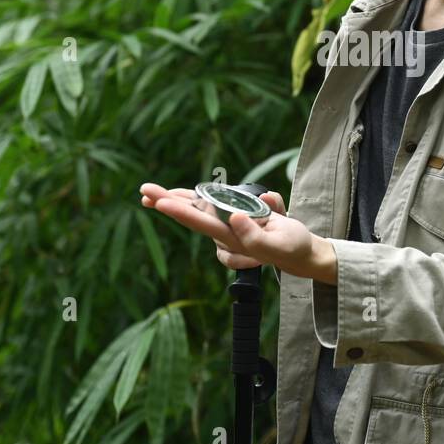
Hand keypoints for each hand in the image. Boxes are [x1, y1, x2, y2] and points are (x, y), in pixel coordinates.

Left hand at [138, 183, 334, 281]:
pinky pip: (210, 205)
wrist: (300, 253)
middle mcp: (225, 232)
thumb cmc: (291, 247)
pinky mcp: (235, 216)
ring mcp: (228, 224)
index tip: (160, 202)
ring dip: (175, 199)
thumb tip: (236, 216)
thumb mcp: (279, 244)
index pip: (201, 222)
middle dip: (167, 202)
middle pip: (191, 215)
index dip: (180, 211)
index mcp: (233, 237)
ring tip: (151, 193)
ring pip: (196, 209)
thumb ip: (256, 236)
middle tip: (144, 190)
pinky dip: (194, 198)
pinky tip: (180, 196)